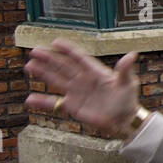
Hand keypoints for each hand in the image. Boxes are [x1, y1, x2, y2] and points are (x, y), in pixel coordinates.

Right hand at [24, 37, 142, 140]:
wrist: (124, 121)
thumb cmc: (128, 100)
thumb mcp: (128, 84)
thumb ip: (125, 70)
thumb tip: (133, 55)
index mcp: (95, 71)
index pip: (79, 57)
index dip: (68, 50)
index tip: (55, 42)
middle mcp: (83, 80)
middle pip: (63, 66)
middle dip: (49, 59)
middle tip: (35, 52)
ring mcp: (76, 93)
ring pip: (56, 80)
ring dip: (43, 74)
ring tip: (29, 66)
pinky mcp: (72, 106)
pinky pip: (55, 103)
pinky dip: (42, 102)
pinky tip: (30, 99)